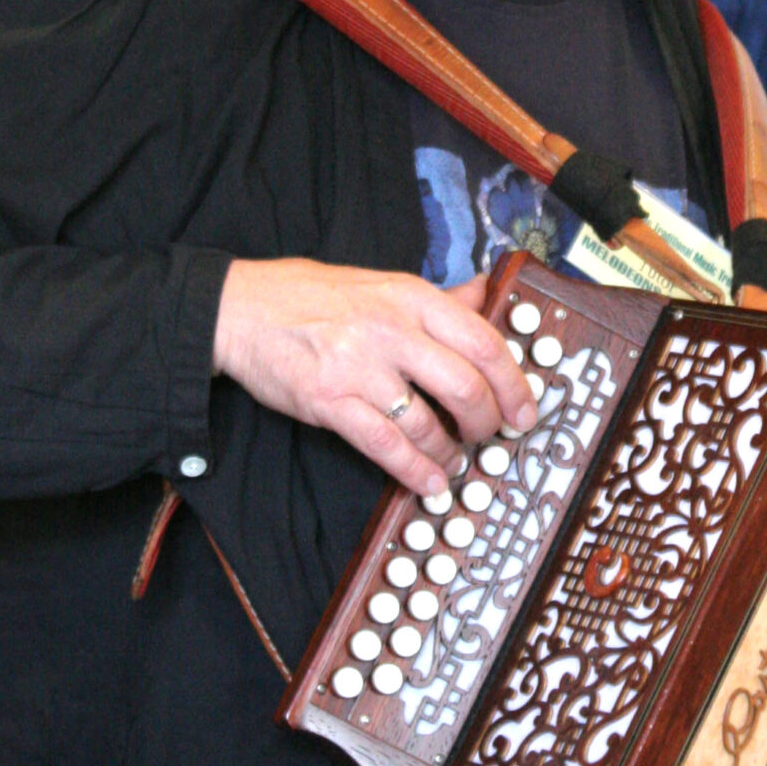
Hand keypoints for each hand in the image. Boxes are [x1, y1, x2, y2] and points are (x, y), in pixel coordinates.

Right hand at [213, 258, 538, 495]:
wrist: (241, 309)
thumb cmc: (311, 296)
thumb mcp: (381, 284)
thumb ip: (437, 297)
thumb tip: (487, 293)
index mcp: (409, 296)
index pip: (483, 340)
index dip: (515, 382)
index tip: (525, 410)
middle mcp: (390, 330)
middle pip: (465, 385)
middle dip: (487, 422)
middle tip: (489, 437)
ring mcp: (358, 368)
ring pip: (427, 422)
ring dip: (449, 453)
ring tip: (453, 462)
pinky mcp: (329, 403)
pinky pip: (385, 446)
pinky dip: (413, 470)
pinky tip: (427, 482)